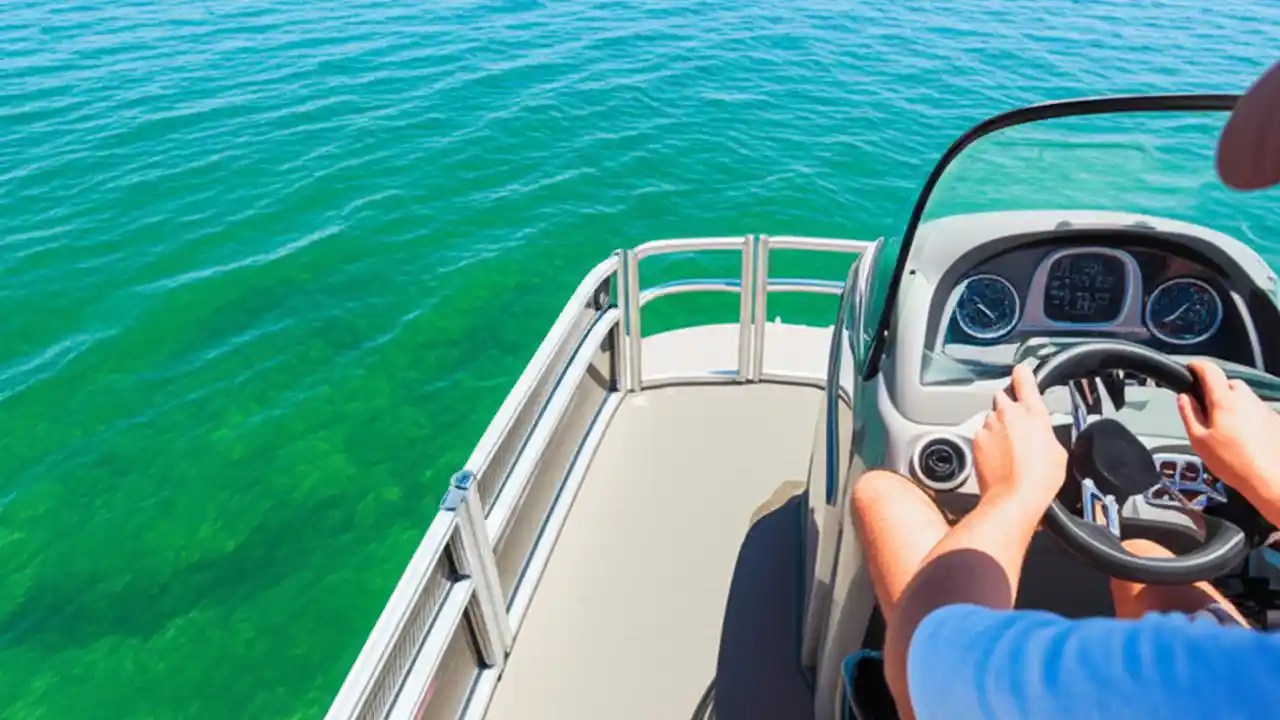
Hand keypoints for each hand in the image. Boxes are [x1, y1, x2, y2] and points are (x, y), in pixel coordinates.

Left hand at [973, 365, 1066, 509]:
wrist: (1014, 497)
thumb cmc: (1040, 478)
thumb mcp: (1056, 451)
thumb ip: (1045, 433)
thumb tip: (1040, 435)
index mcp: (1032, 413)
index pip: (1025, 381)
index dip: (1023, 374)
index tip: (1021, 370)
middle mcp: (1008, 415)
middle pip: (1003, 399)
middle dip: (1008, 409)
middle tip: (1017, 428)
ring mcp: (989, 426)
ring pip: (991, 419)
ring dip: (998, 428)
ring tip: (1008, 450)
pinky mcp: (976, 440)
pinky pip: (982, 435)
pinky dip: (988, 443)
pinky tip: (998, 459)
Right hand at [1178, 360, 1279, 506]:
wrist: (1270, 479)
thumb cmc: (1232, 462)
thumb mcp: (1199, 441)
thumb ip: (1189, 414)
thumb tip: (1183, 397)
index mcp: (1224, 401)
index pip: (1210, 370)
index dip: (1197, 366)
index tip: (1190, 369)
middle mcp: (1246, 399)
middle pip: (1229, 383)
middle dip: (1216, 390)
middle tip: (1207, 409)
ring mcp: (1263, 408)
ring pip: (1244, 396)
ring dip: (1233, 403)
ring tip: (1226, 426)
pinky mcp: (1275, 420)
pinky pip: (1256, 410)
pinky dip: (1247, 415)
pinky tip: (1244, 436)